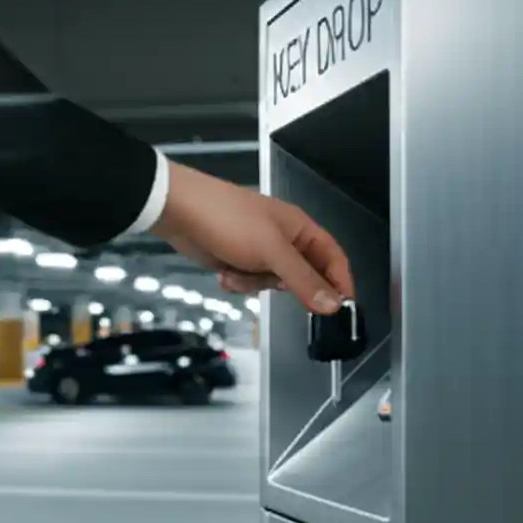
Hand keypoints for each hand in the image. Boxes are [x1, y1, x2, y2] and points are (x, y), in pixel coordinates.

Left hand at [150, 161, 354, 314]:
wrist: (181, 212)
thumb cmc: (231, 222)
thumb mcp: (271, 251)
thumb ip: (303, 280)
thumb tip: (334, 305)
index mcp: (300, 230)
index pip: (333, 259)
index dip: (340, 283)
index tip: (342, 310)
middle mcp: (284, 241)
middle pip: (302, 277)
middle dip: (284, 285)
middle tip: (269, 282)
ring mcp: (260, 252)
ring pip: (272, 284)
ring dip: (253, 283)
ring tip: (235, 270)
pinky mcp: (238, 261)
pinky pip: (249, 283)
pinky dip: (237, 281)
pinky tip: (223, 272)